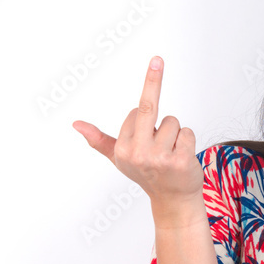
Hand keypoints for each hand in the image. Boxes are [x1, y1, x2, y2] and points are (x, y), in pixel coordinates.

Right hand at [73, 56, 203, 209]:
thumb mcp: (119, 159)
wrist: (173, 200)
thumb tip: (77, 124)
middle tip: (157, 64)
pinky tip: (181, 157)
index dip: (145, 120)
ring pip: (173, 122)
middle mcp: (139, 153)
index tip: (147, 135)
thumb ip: (99, 141)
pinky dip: (187, 141)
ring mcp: (160, 158)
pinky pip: (187, 132)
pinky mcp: (181, 160)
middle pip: (148, 106)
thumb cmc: (147, 175)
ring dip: (175, 133)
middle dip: (153, 79)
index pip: (136, 111)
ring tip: (170, 152)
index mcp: (122, 149)